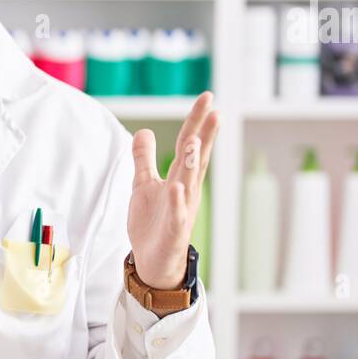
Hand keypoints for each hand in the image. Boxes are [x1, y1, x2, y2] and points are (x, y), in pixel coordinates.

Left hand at [126, 92, 219, 291]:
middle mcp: (185, 190)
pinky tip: (176, 188)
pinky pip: (176, 215)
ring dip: (190, 162)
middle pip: (195, 158)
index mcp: (180, 177)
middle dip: (204, 135)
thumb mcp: (144, 184)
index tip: (207, 97)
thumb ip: (144, 158)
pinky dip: (176, 202)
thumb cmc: (152, 222)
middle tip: (214, 109)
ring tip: (193, 140)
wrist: (152, 261)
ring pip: (188, 183)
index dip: (197, 122)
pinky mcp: (173, 230)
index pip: (190, 144)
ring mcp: (181, 210)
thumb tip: (144, 131)